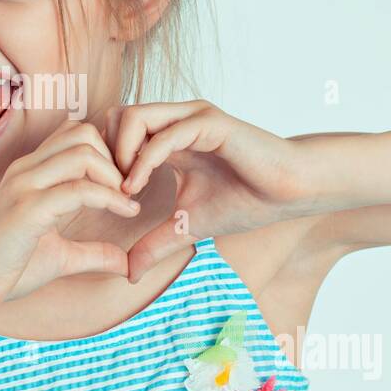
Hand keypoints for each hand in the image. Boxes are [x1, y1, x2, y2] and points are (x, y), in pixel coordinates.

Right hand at [0, 119, 141, 311]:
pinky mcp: (28, 209)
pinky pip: (80, 189)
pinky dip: (111, 198)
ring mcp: (25, 186)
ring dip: (115, 175)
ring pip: (84, 152)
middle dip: (116, 158)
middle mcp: (26, 170)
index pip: (74, 133)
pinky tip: (127, 213)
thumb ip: (93, 254)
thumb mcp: (60, 257)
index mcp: (30, 172)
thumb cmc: (5, 270)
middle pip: (84, 132)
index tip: (124, 186)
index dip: (108, 153)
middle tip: (130, 191)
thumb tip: (127, 264)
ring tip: (127, 202)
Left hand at [104, 100, 309, 281]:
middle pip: (115, 117)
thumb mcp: (187, 227)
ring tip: (121, 190)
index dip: (101, 160)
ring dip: (118, 154)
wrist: (290, 192)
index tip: (100, 197)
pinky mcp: (210, 123)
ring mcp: (192, 117)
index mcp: (168, 137)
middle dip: (101, 153)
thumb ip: (155, 243)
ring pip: (132, 117)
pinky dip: (143, 160)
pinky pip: (164, 135)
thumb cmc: (246, 201)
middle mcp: (176, 120)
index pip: (115, 131)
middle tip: (105, 191)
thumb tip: (128, 273)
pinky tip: (137, 188)